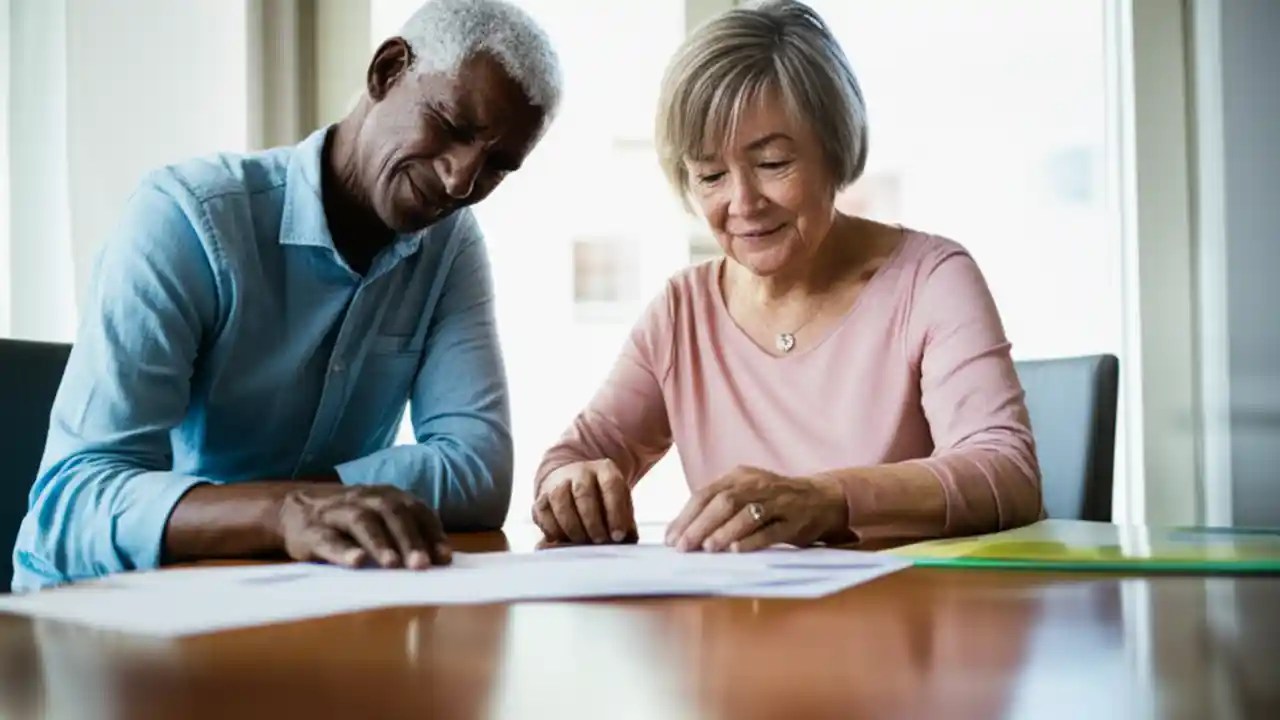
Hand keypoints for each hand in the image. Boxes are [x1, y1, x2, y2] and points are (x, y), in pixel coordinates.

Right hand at [274, 485, 450, 568]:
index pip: (414, 509)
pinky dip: (343, 551)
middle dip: (409, 539)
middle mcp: (364, 498)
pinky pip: (328, 538)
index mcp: (386, 496)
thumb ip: (407, 534)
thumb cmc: (348, 521)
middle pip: (391, 512)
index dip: (431, 532)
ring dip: (379, 543)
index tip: (444, 558)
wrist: (292, 509)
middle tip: (421, 566)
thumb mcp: (379, 519)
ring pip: (362, 521)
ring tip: (392, 565)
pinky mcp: (311, 531)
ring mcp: (337, 512)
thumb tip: (442, 560)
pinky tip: (356, 563)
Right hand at [533, 459, 636, 544]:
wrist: (574, 482)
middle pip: (583, 493)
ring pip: (560, 501)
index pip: (611, 486)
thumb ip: (625, 522)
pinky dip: (552, 529)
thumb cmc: (603, 500)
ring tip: (582, 542)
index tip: (618, 536)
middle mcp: (580, 471)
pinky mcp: (541, 497)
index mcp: (605, 470)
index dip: (615, 512)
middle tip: (599, 541)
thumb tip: (626, 542)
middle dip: (592, 522)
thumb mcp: (619, 504)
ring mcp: (558, 482)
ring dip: (572, 527)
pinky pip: (542, 512)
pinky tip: (563, 539)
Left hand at [665, 466, 847, 552]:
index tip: (671, 538)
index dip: (686, 516)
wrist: (821, 498)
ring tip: (707, 549)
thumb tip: (683, 530)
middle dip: (700, 526)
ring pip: (746, 514)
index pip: (706, 494)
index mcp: (740, 476)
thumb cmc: (773, 501)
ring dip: (724, 532)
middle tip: (684, 547)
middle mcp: (757, 485)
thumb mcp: (745, 493)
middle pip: (723, 502)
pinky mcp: (794, 521)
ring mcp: (778, 502)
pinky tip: (737, 550)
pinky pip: (771, 530)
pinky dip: (752, 540)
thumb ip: (718, 506)